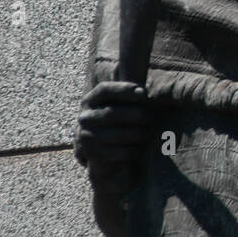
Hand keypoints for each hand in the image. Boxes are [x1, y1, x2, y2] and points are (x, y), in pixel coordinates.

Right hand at [74, 81, 153, 197]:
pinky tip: (140, 149)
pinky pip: (119, 152)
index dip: (123, 89)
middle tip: (152, 117)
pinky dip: (134, 150)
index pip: (104, 90)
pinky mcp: (94, 154)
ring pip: (118, 134)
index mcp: (92, 101)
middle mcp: (85, 117)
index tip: (142, 92)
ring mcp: (87, 136)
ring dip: (138, 134)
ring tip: (148, 133)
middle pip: (113, 113)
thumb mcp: (125, 103)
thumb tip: (140, 80)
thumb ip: (132, 89)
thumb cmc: (124, 123)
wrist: (110, 156)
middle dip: (137, 114)